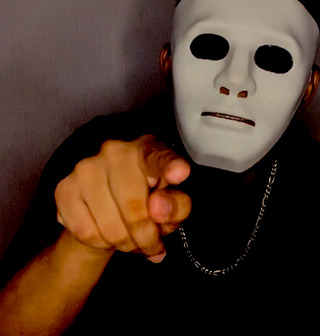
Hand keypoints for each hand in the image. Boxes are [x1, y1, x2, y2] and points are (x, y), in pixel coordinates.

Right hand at [55, 135, 190, 262]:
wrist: (105, 208)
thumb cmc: (148, 202)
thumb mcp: (173, 205)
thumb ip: (177, 205)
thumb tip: (158, 208)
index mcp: (148, 150)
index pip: (160, 157)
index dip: (170, 166)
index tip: (180, 173)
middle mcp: (115, 151)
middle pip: (135, 209)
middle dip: (146, 238)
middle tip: (150, 244)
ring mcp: (86, 167)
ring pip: (110, 226)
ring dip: (125, 245)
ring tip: (131, 241)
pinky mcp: (64, 188)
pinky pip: (86, 232)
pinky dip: (101, 244)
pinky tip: (107, 235)